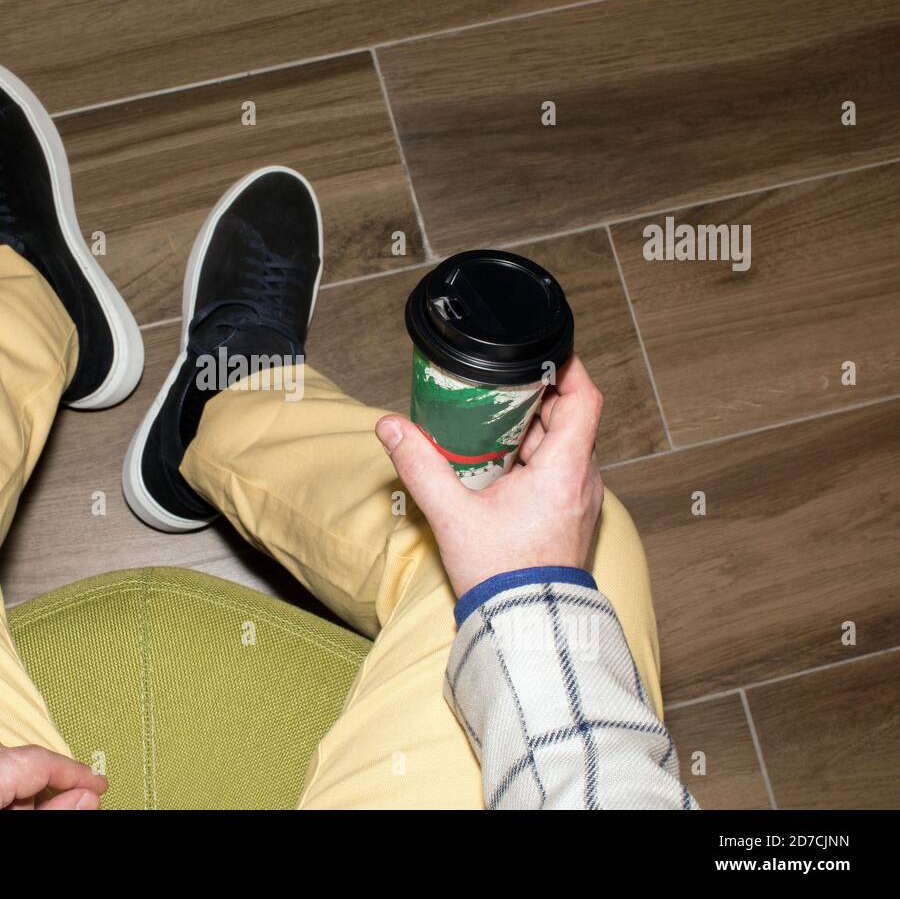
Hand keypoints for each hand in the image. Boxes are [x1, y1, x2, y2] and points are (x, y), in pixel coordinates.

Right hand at [376, 355, 604, 599]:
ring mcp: (580, 499)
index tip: (544, 351)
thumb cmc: (502, 575)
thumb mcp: (451, 514)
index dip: (568, 367)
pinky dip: (536, 456)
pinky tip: (501, 462)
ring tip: (493, 419)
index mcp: (564, 469)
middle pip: (571, 417)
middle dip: (537, 396)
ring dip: (534, 428)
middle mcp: (582, 479)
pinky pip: (560, 470)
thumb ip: (420, 465)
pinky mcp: (570, 516)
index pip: (585, 398)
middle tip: (500, 383)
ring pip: (565, 444)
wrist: (525, 625)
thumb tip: (391, 427)